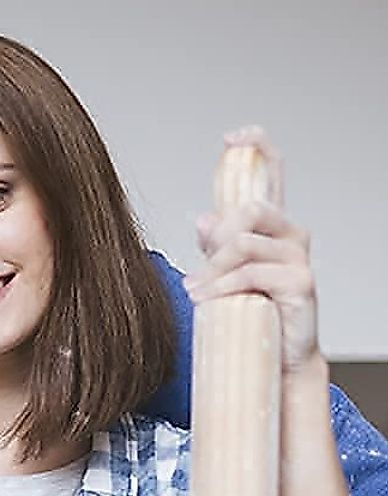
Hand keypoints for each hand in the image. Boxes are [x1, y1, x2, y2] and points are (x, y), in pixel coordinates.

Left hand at [184, 127, 318, 371]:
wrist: (274, 357)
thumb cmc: (251, 314)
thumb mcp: (225, 275)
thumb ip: (215, 246)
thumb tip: (204, 218)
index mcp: (272, 227)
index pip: (273, 174)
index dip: (258, 147)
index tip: (233, 138)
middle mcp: (290, 235)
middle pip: (248, 211)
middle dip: (216, 239)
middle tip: (198, 273)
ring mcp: (298, 257)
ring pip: (244, 243)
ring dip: (212, 269)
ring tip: (196, 292)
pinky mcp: (300, 282)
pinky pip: (251, 273)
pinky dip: (222, 286)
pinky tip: (205, 299)